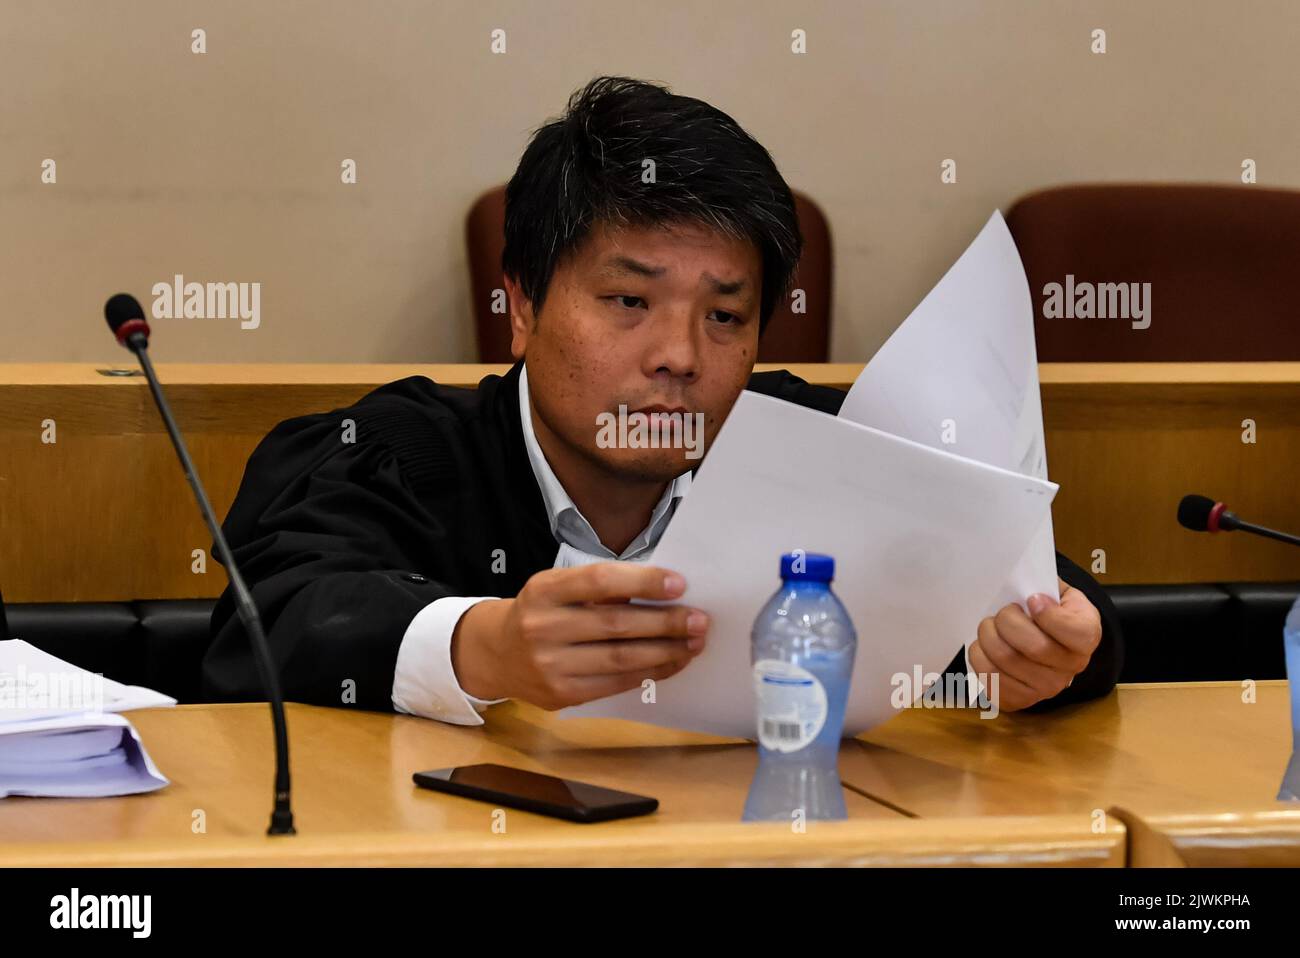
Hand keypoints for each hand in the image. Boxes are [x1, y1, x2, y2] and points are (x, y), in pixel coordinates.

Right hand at [449, 563, 709, 708]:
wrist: (497, 654)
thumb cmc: (542, 613)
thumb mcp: (559, 588)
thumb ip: (601, 588)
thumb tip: (664, 592)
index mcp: (544, 590)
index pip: (600, 581)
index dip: (642, 582)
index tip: (679, 584)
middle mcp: (542, 627)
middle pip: (616, 624)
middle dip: (665, 622)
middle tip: (699, 619)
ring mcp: (550, 665)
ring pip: (620, 659)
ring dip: (665, 651)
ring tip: (693, 643)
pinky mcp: (561, 694)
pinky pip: (615, 684)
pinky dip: (649, 673)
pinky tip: (671, 662)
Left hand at [967, 577, 1101, 711]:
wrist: (1046, 640)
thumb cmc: (1049, 611)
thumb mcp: (1058, 592)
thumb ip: (1047, 586)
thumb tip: (1026, 589)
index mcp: (1087, 636)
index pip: (1072, 631)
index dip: (1046, 613)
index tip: (1031, 599)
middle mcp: (1071, 667)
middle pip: (1034, 647)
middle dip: (1007, 621)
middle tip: (1002, 612)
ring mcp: (1046, 688)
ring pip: (1006, 661)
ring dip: (987, 636)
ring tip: (989, 627)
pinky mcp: (1020, 700)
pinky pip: (990, 680)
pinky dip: (979, 657)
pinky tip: (984, 646)